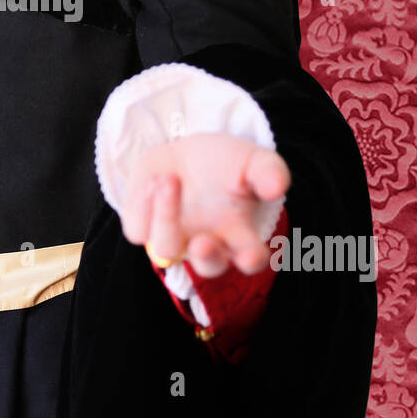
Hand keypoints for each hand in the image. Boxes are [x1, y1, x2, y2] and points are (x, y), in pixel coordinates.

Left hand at [120, 132, 290, 276]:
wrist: (184, 152)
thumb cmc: (227, 164)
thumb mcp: (252, 161)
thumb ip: (268, 172)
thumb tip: (278, 185)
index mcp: (240, 237)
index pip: (251, 260)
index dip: (252, 261)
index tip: (252, 255)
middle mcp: (207, 246)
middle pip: (208, 265)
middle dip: (206, 256)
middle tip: (204, 242)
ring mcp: (174, 240)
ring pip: (167, 250)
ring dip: (167, 219)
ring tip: (170, 179)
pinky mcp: (143, 228)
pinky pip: (138, 230)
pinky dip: (144, 206)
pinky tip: (154, 179)